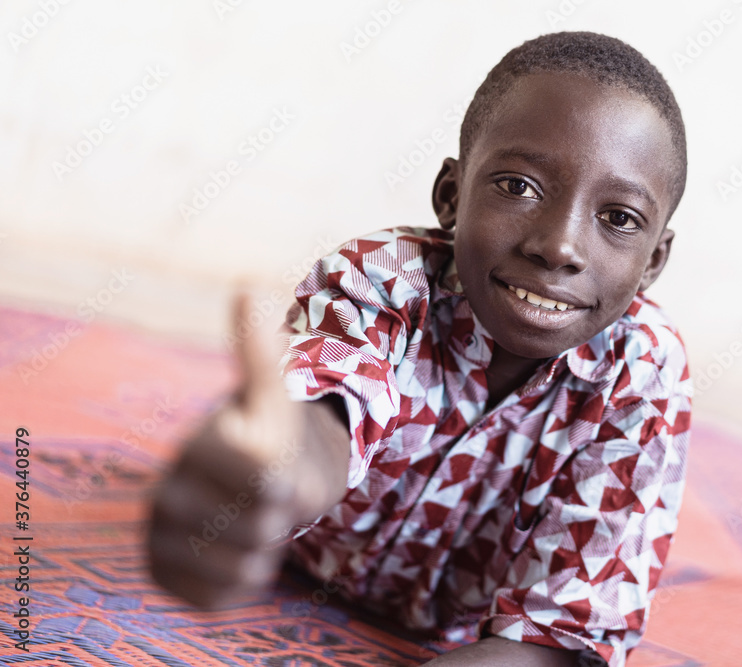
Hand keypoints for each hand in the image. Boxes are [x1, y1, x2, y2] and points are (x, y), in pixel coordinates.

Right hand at [147, 291, 347, 608]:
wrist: (261, 484)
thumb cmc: (271, 434)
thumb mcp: (275, 395)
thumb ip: (262, 352)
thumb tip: (250, 289)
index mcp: (191, 448)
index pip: (263, 474)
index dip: (284, 473)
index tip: (273, 459)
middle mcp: (164, 496)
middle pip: (260, 525)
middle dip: (280, 512)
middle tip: (269, 494)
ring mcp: (161, 540)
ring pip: (246, 566)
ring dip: (268, 548)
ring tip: (257, 521)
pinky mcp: (169, 578)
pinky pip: (225, 597)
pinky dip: (247, 581)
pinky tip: (242, 553)